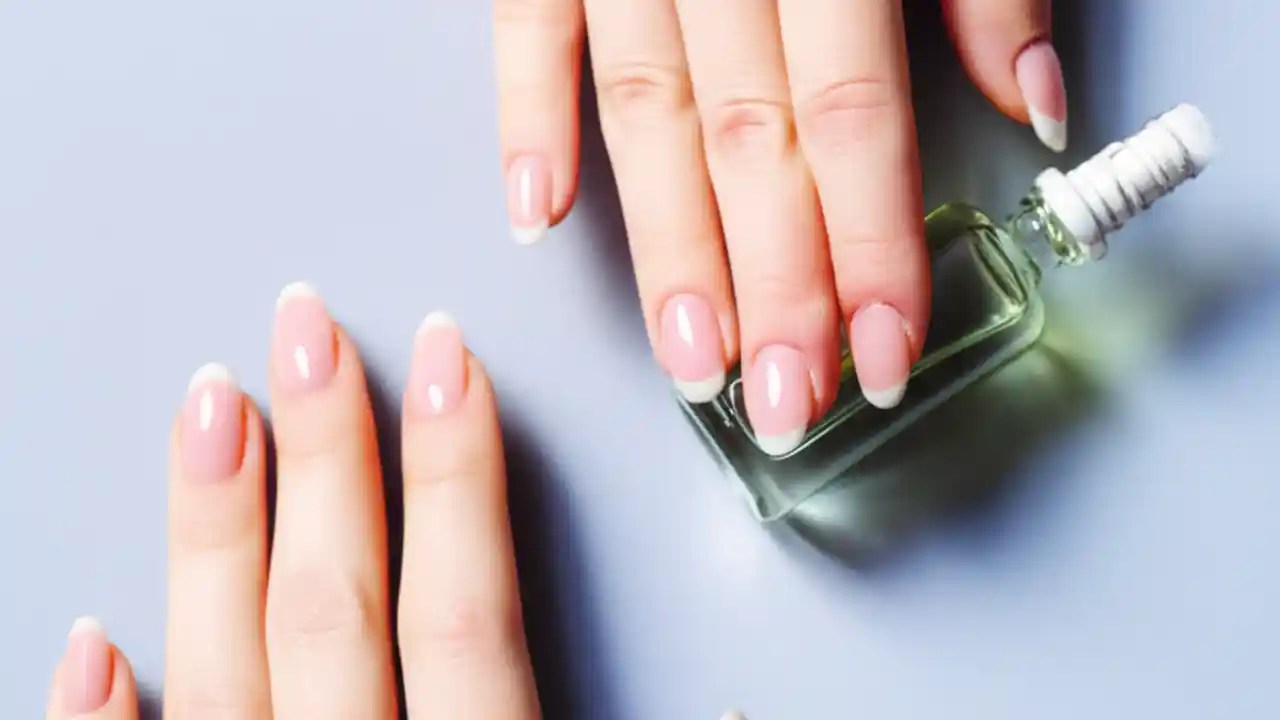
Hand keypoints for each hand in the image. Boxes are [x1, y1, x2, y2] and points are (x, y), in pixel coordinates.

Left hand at [44, 284, 540, 717]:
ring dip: (216, 533)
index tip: (451, 365)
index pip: (462, 618)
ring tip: (210, 407)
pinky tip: (93, 641)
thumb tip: (572, 652)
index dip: (456, 480)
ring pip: (225, 669)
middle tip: (312, 338)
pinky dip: (103, 715)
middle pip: (335, 610)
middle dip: (328, 458)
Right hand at [494, 0, 1064, 453]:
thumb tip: (1030, 101)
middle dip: (770, 283)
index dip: (867, 243)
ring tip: (690, 357)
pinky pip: (527, 28)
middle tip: (787, 398)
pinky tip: (539, 210)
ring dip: (662, 245)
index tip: (882, 347)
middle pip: (746, 140)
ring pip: (643, 113)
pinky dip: (525, 115)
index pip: (851, 117)